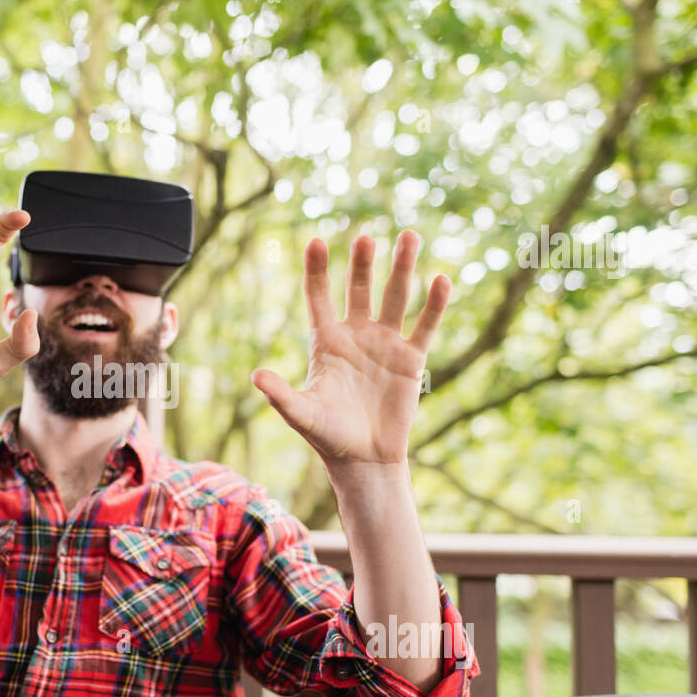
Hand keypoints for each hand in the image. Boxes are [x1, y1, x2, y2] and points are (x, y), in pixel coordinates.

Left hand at [251, 230, 449, 468]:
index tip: (316, 242)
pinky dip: (433, 304)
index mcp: (326, 342)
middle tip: (365, 239)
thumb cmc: (328, 436)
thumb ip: (280, 395)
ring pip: (394, 298)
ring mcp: (385, 344)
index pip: (318, 297)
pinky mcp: (411, 359)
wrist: (364, 459)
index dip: (317, 270)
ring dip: (402, 268)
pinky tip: (440, 279)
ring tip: (408, 236)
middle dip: (362, 264)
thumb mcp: (301, 414)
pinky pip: (424, 326)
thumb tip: (256, 376)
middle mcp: (356, 335)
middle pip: (359, 289)